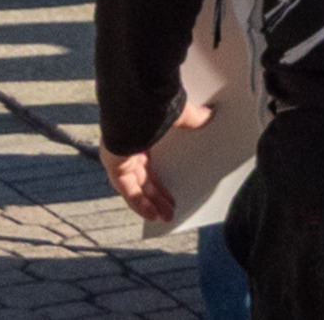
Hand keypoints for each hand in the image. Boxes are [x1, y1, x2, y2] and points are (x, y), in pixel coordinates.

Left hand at [100, 102, 211, 220]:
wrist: (131, 104)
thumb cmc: (151, 105)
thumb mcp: (178, 115)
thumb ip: (192, 118)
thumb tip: (208, 114)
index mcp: (140, 137)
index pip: (150, 164)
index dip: (161, 179)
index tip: (172, 189)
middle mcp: (126, 150)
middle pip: (144, 180)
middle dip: (158, 197)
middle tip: (171, 209)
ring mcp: (119, 160)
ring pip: (136, 188)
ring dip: (150, 204)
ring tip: (165, 217)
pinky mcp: (115, 168)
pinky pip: (128, 191)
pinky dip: (139, 204)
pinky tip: (151, 216)